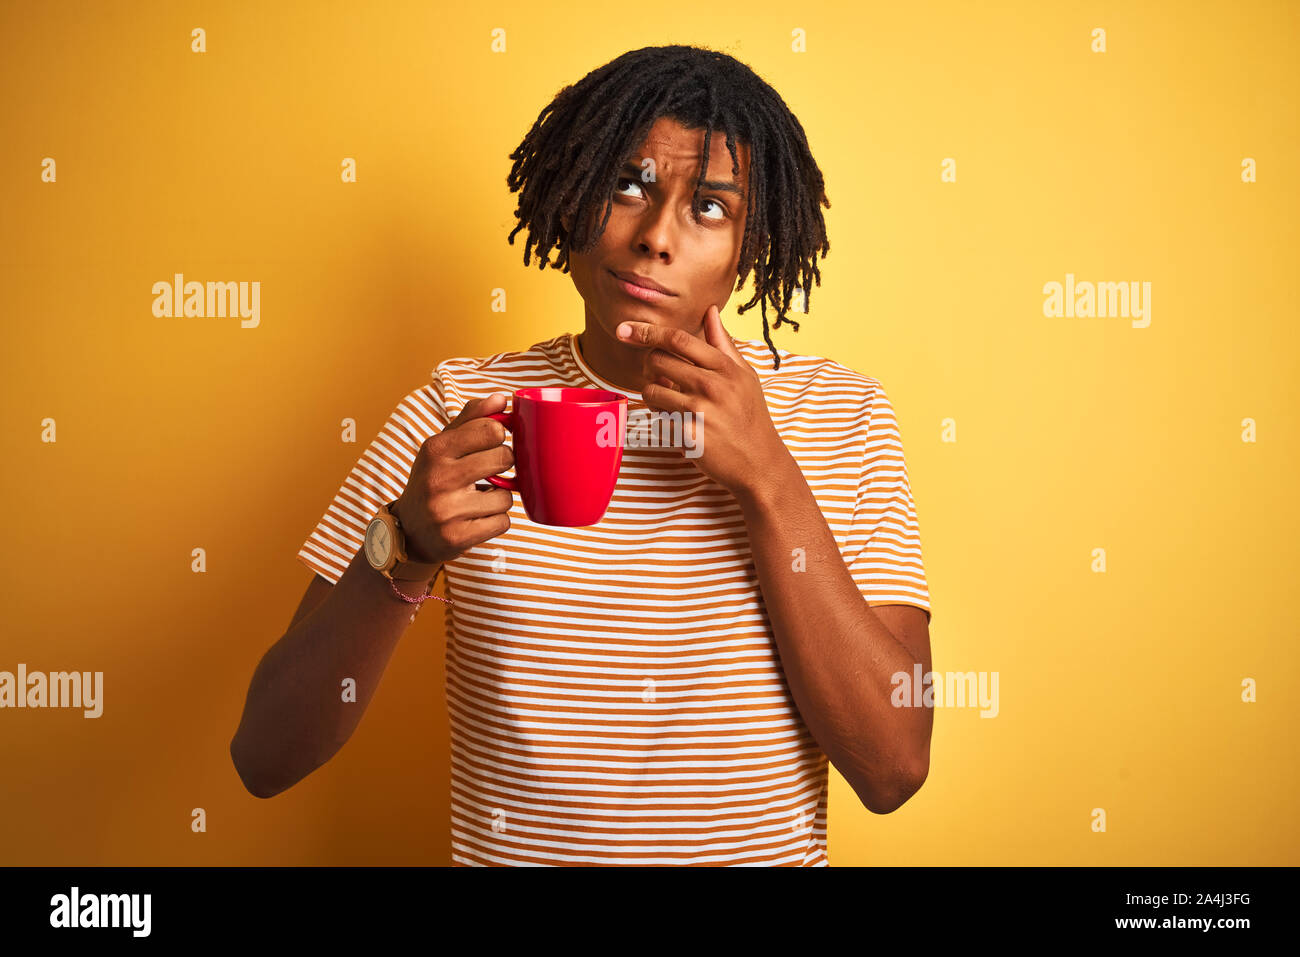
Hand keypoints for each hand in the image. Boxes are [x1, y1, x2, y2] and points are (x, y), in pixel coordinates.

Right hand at [395, 393, 515, 564]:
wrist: (407, 532)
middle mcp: (438, 478)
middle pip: (504, 458)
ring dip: (499, 498)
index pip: (491, 429)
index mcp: (435, 449)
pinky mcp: (457, 538)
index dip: (500, 436)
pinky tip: (476, 518)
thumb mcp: (441, 446)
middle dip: (503, 465)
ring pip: (506, 496)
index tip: (492, 443)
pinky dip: (495, 521)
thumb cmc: (432, 481)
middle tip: (489, 471)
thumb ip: (471, 418)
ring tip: (478, 499)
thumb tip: (501, 398)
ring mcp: (447, 511)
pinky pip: (503, 522)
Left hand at [616, 304, 790, 499]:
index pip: (678, 338)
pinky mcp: (687, 435)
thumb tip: (711, 310)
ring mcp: (699, 410)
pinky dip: (662, 420)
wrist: (759, 462)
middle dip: (651, 367)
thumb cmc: (750, 417)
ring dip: (653, 396)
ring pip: (651, 391)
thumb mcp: (745, 376)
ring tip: (672, 404)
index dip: (647, 331)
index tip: (625, 329)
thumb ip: (723, 343)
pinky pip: (656, 418)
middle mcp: (712, 385)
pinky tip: (679, 425)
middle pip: (657, 360)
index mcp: (725, 367)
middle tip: (661, 378)